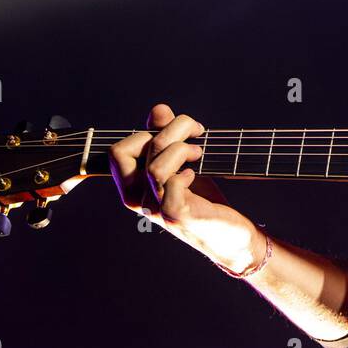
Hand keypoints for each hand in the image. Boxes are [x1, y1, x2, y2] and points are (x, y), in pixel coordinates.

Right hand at [109, 103, 261, 269]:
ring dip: (181, 148)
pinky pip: (170, 183)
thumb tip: (158, 111)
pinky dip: (186, 171)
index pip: (117, 151)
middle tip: (196, 133)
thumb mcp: (184, 163)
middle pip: (130, 150)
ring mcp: (154, 208)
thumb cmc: (204, 200)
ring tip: (199, 152)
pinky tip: (196, 175)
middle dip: (169, 130)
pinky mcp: (174, 215)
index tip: (178, 131)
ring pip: (153, 164)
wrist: (230, 236)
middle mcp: (137, 199)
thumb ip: (167, 136)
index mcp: (134, 186)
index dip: (146, 132)